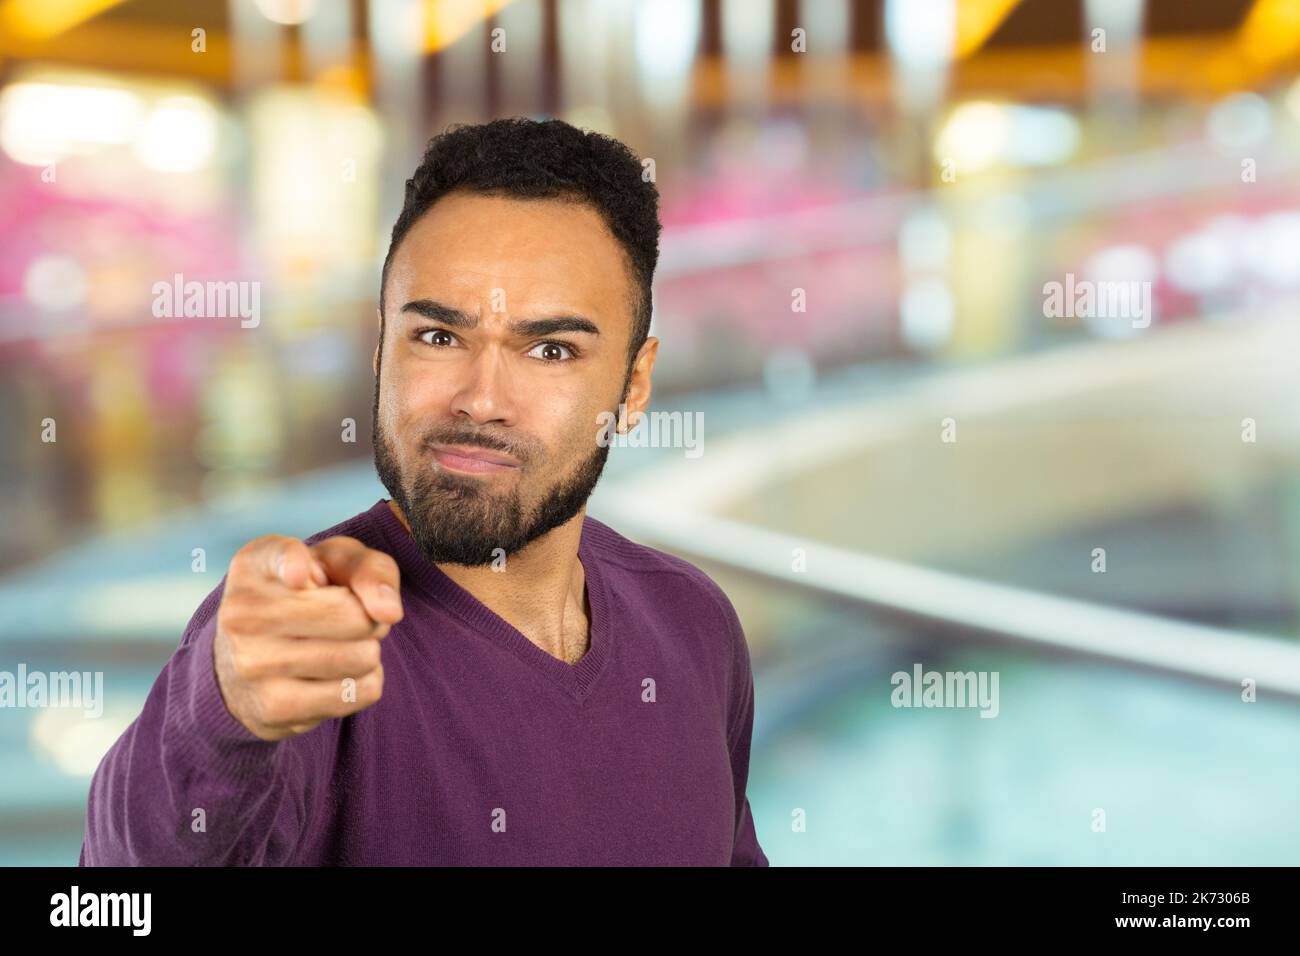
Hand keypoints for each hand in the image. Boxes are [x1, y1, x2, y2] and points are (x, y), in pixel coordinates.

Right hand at [212, 535, 402, 740]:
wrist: (250, 657)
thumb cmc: (309, 594)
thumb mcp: (338, 562)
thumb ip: (371, 570)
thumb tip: (388, 612)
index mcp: (252, 567)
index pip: (287, 560)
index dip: (300, 565)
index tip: (301, 575)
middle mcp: (242, 616)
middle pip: (354, 618)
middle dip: (370, 618)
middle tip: (351, 618)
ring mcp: (252, 666)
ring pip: (362, 658)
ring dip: (368, 651)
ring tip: (341, 645)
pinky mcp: (273, 709)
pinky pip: (360, 693)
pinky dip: (364, 681)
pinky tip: (336, 673)